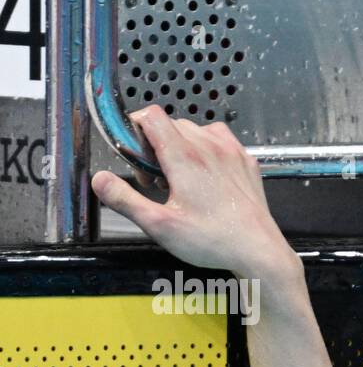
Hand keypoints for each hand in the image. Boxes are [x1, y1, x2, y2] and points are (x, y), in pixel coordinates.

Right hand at [90, 105, 298, 279]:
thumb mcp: (159, 225)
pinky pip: (221, 142)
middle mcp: (210, 146)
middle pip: (172, 124)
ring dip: (182, 146)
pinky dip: (207, 152)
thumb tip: (99, 180)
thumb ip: (125, 199)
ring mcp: (232, 152)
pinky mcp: (247, 163)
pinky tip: (206, 178)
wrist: (259, 251)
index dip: (136, 128)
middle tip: (155, 179)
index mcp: (185, 156)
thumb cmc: (213, 240)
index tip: (133, 152)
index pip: (152, 115)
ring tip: (180, 180)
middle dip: (156, 145)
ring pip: (197, 131)